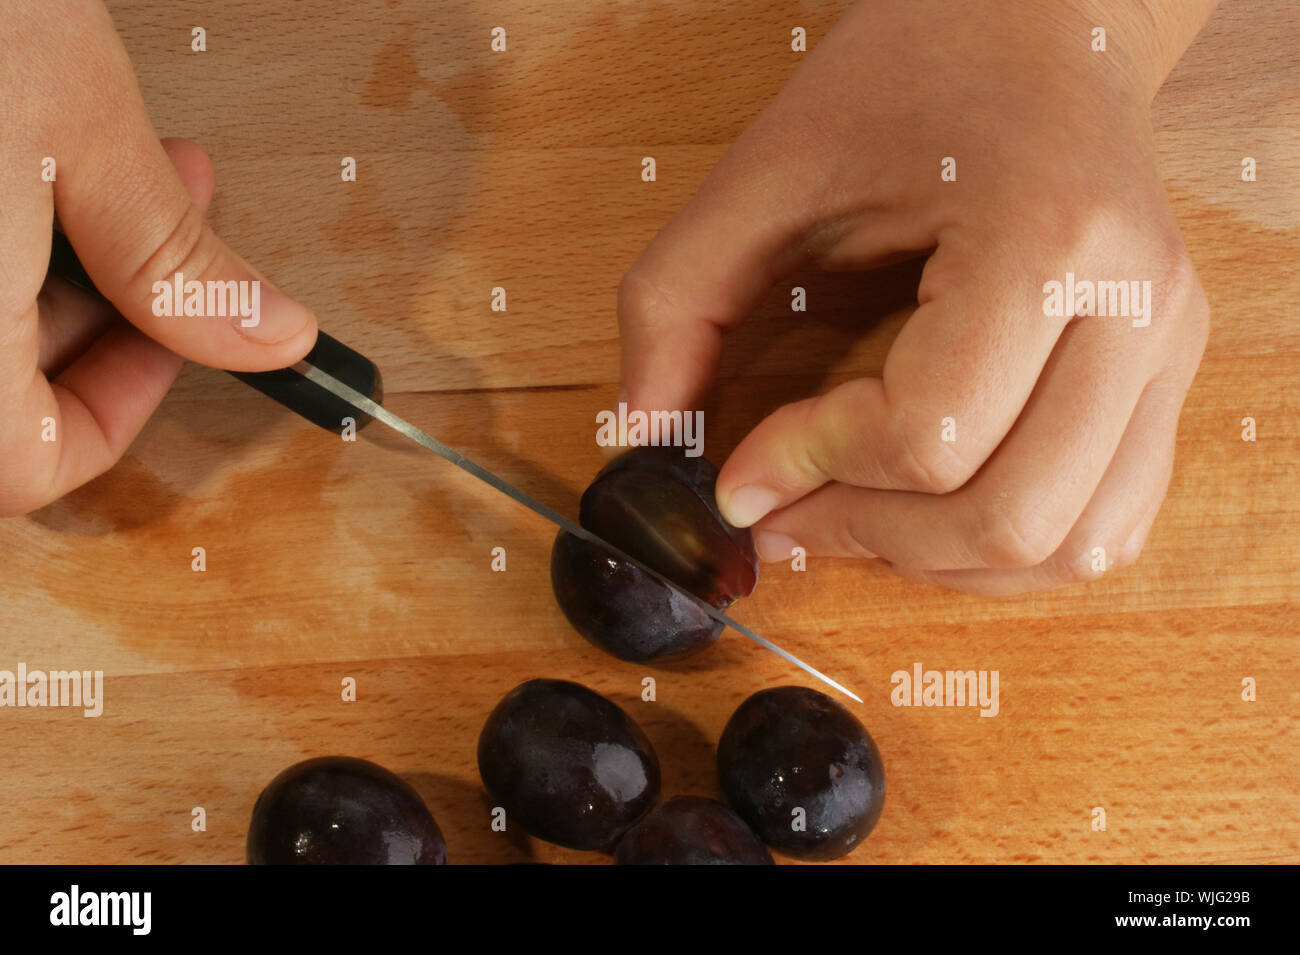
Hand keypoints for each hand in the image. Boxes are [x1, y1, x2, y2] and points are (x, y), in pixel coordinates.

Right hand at [1, 0, 317, 515]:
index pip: (28, 466)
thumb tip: (269, 336)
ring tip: (89, 170)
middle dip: (83, 321)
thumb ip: (174, 260)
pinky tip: (17, 158)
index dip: (120, 414)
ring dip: (26, 273)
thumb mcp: (70, 125)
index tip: (178, 340)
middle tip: (146, 233)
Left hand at [616, 0, 1214, 594]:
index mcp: (1046, 236)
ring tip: (858, 516)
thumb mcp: (766, 174)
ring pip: (1072, 546)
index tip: (742, 473)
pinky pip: (1109, 525)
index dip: (810, 473)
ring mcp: (1168, 345)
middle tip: (789, 515)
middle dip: (872, 538)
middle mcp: (1134, 304)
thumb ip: (677, 304)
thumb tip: (639, 438)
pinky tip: (933, 510)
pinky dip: (1010, 548)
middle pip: (1011, 517)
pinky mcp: (1169, 374)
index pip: (930, 434)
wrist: (1038, 27)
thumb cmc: (913, 76)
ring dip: (942, 560)